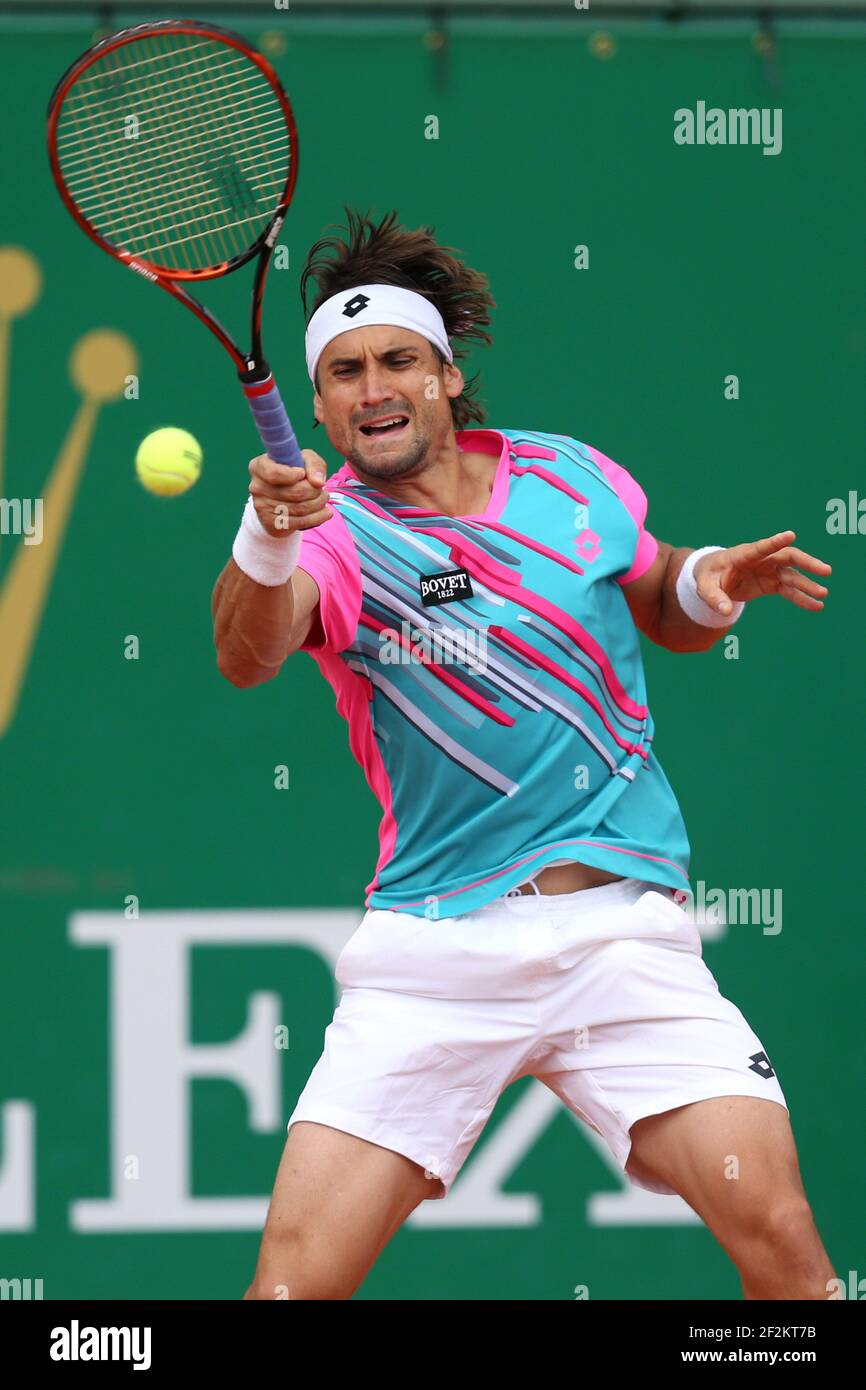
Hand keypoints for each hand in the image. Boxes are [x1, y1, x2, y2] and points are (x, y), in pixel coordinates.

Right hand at [247, 449, 333, 536]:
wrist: (281, 498)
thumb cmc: (293, 472)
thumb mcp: (304, 460)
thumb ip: (314, 464)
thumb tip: (318, 482)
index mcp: (259, 466)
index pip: (273, 473)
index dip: (292, 475)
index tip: (303, 474)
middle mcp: (257, 487)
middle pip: (294, 492)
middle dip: (315, 491)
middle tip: (322, 490)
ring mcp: (262, 507)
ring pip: (300, 509)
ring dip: (319, 504)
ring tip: (323, 498)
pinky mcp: (272, 523)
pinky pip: (300, 523)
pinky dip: (318, 518)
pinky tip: (325, 512)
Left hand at [694, 531, 830, 614]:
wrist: (712, 578)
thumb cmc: (708, 577)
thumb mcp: (705, 588)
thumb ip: (714, 598)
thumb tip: (724, 611)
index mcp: (742, 555)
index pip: (760, 547)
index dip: (774, 542)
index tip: (791, 535)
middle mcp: (760, 560)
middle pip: (787, 557)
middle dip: (806, 563)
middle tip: (825, 570)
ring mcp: (767, 570)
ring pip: (792, 575)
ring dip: (807, 584)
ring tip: (824, 594)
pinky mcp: (770, 582)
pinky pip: (788, 589)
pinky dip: (801, 597)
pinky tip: (815, 606)